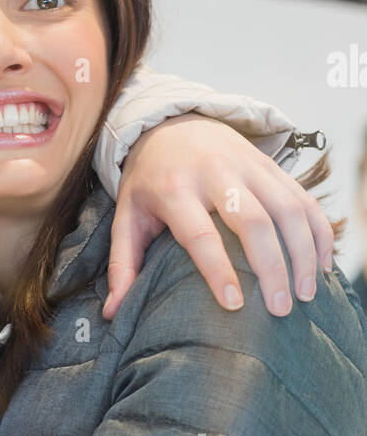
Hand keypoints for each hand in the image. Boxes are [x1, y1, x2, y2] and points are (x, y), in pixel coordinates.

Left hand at [105, 115, 333, 318]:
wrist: (171, 123)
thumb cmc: (149, 180)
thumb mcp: (127, 216)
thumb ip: (122, 264)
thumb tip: (114, 312)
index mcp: (174, 188)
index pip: (200, 233)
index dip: (218, 269)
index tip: (234, 305)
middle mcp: (214, 172)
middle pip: (253, 220)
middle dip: (271, 267)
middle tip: (280, 309)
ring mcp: (248, 165)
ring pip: (287, 208)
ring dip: (303, 252)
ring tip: (306, 294)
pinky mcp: (271, 164)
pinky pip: (303, 197)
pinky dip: (319, 231)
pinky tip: (322, 265)